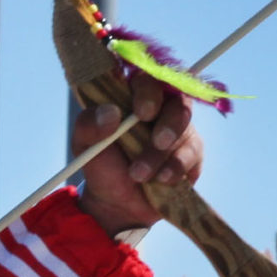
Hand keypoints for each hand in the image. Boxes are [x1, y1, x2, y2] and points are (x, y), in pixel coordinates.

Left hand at [72, 70, 204, 235]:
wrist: (116, 203)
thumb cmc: (102, 164)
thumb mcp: (84, 144)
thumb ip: (89, 123)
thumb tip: (111, 113)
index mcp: (132, 93)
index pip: (146, 73)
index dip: (149, 87)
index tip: (141, 112)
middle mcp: (159, 103)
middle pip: (175, 92)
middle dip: (166, 119)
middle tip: (156, 141)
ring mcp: (178, 125)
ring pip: (183, 122)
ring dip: (162, 151)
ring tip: (139, 174)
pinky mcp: (191, 150)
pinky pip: (192, 151)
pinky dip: (176, 167)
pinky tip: (161, 180)